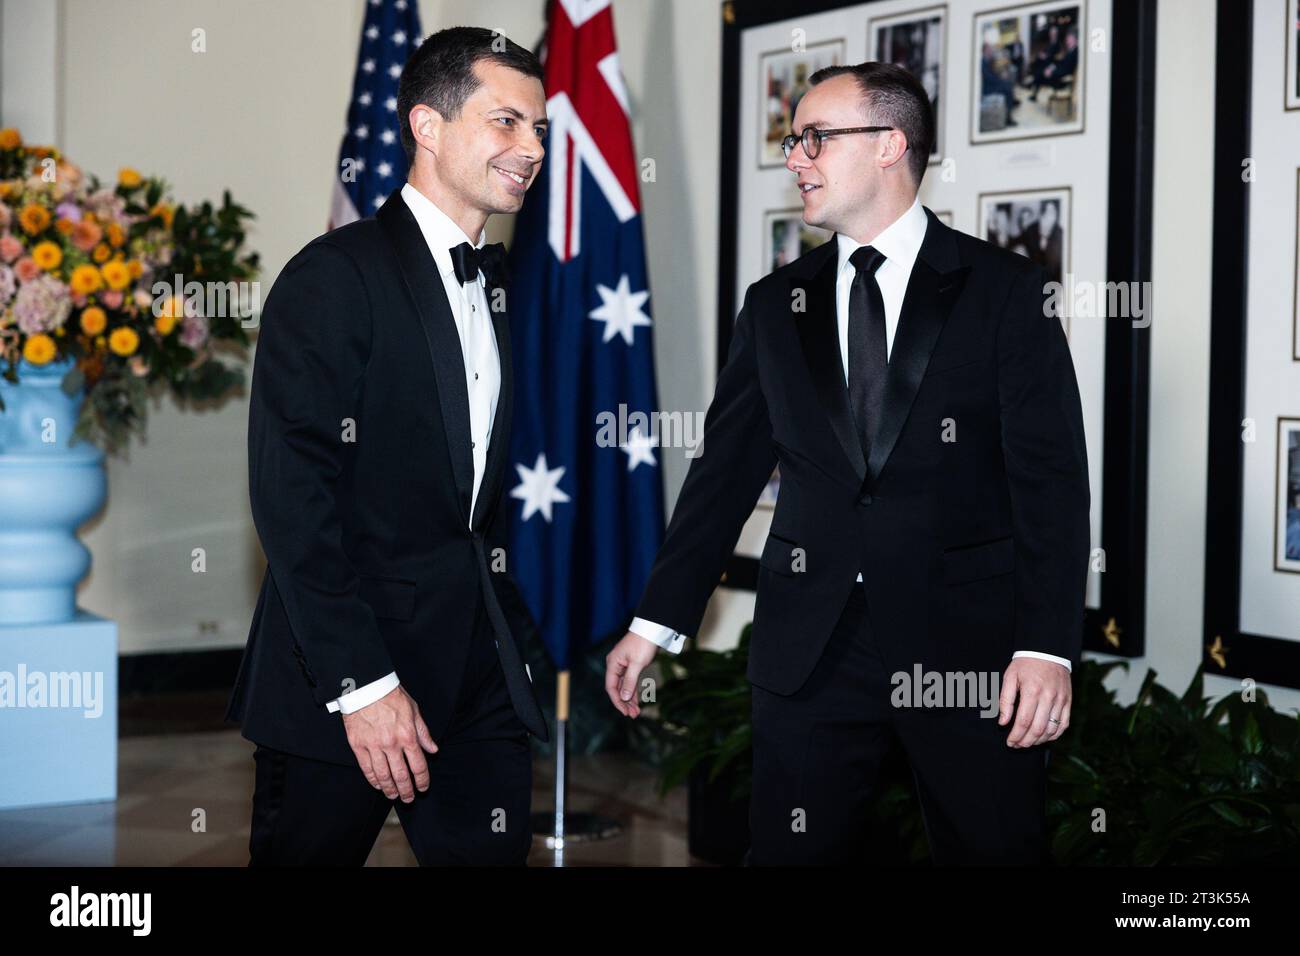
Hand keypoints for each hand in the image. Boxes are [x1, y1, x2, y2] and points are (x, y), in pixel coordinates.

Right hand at [341, 685, 437, 801]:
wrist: (367, 686)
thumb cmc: (392, 696)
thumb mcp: (414, 711)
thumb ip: (423, 733)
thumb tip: (433, 750)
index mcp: (408, 735)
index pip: (418, 765)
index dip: (422, 780)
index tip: (423, 787)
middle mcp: (391, 744)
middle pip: (401, 775)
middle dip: (407, 790)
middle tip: (409, 798)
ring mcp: (373, 746)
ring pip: (383, 775)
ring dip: (389, 789)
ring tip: (393, 795)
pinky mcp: (358, 745)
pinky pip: (366, 768)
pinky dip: (373, 780)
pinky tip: (378, 785)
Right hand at [604, 631, 659, 717]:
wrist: (652, 629)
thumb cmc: (643, 644)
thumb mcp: (636, 664)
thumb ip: (629, 681)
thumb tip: (624, 698)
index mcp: (612, 663)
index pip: (611, 687)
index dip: (617, 701)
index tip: (625, 712)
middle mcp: (615, 665)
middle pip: (617, 688)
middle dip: (624, 702)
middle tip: (633, 715)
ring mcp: (623, 666)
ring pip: (624, 687)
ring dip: (629, 699)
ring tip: (636, 712)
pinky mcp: (631, 666)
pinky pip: (630, 682)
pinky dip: (633, 692)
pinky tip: (636, 702)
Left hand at [998, 657, 1070, 747]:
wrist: (1048, 651)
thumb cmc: (1025, 664)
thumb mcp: (1009, 677)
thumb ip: (1005, 701)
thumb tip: (1002, 722)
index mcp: (1031, 691)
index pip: (1023, 721)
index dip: (1016, 735)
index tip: (1009, 742)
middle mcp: (1048, 697)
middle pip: (1038, 729)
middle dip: (1026, 742)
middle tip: (1017, 745)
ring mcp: (1060, 700)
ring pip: (1051, 730)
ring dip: (1039, 741)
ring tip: (1028, 743)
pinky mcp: (1068, 702)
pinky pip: (1063, 725)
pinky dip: (1054, 735)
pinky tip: (1044, 738)